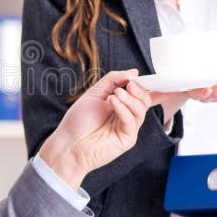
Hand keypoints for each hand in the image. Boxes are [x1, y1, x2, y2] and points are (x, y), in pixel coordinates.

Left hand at [39, 69, 150, 190]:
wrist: (68, 143)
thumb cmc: (79, 121)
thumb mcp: (95, 93)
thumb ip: (113, 80)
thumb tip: (133, 72)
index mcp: (121, 105)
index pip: (140, 94)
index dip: (148, 86)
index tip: (148, 77)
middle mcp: (126, 116)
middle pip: (144, 101)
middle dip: (139, 90)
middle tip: (129, 85)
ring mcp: (128, 128)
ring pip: (140, 110)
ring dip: (129, 99)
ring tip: (115, 94)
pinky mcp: (127, 139)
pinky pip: (131, 121)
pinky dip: (123, 109)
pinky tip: (112, 103)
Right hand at [151, 63, 216, 123]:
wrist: (181, 84)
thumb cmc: (172, 79)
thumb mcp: (161, 80)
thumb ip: (152, 80)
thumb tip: (132, 81)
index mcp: (189, 91)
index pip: (196, 95)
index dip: (202, 93)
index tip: (207, 90)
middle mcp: (202, 96)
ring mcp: (213, 96)